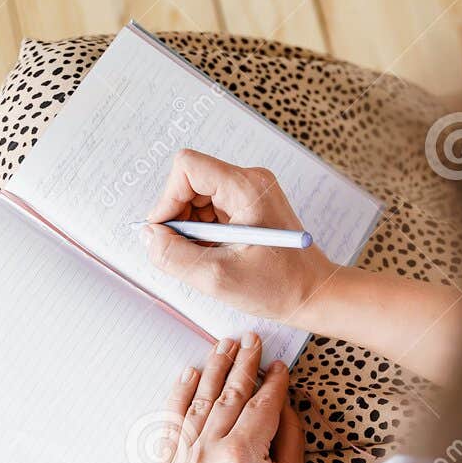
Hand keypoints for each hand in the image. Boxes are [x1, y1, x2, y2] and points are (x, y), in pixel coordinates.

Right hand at [144, 150, 336, 323]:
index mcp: (247, 188)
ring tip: (205, 257)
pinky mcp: (249, 206)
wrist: (314, 294)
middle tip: (184, 252)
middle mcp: (249, 181)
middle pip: (190, 182)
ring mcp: (250, 192)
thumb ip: (174, 256)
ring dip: (190, 228)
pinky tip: (215, 255)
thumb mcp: (218, 277)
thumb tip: (147, 236)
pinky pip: (210, 209)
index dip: (168, 199)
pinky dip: (203, 233)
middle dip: (178, 217)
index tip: (165, 232)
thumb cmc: (279, 287)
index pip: (188, 168)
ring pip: (197, 197)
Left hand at [154, 331, 305, 462]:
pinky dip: (179, 396)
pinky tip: (189, 374)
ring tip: (223, 346)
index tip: (281, 364)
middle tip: (252, 339)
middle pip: (228, 395)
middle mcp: (206, 452)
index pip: (262, 404)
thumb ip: (288, 435)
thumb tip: (282, 399)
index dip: (275, 381)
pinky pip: (170, 424)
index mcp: (242, 455)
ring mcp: (181, 462)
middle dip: (243, 364)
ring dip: (212, 370)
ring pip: (197, 402)